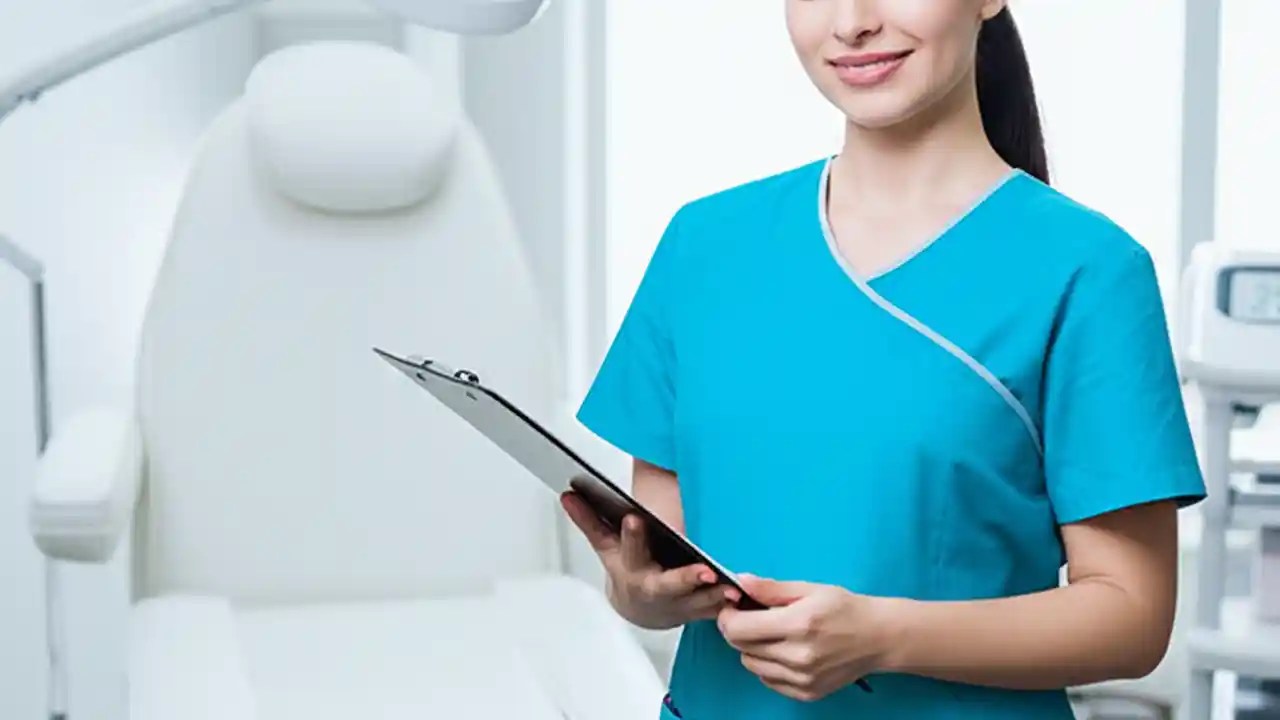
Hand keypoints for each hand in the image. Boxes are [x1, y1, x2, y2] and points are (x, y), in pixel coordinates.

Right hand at [560, 491, 740, 629]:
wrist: (640, 609)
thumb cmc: (626, 571)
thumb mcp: (606, 546)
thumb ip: (589, 520)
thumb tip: (568, 495)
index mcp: (631, 569)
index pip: (629, 550)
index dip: (632, 536)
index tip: (634, 518)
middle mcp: (654, 589)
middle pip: (668, 586)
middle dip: (684, 579)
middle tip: (703, 571)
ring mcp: (678, 605)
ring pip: (698, 602)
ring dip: (715, 596)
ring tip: (731, 584)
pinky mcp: (700, 612)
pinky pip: (717, 611)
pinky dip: (730, 606)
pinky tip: (745, 594)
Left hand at [717, 575, 896, 701]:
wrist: (878, 638)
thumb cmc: (844, 608)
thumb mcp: (809, 589)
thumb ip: (771, 589)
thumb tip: (740, 582)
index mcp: (798, 624)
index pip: (739, 629)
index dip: (728, 616)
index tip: (733, 608)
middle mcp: (798, 656)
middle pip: (741, 647)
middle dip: (738, 630)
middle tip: (751, 617)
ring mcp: (802, 679)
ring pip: (751, 665)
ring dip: (752, 648)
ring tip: (771, 634)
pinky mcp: (807, 693)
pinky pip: (768, 680)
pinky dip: (768, 666)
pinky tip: (784, 651)